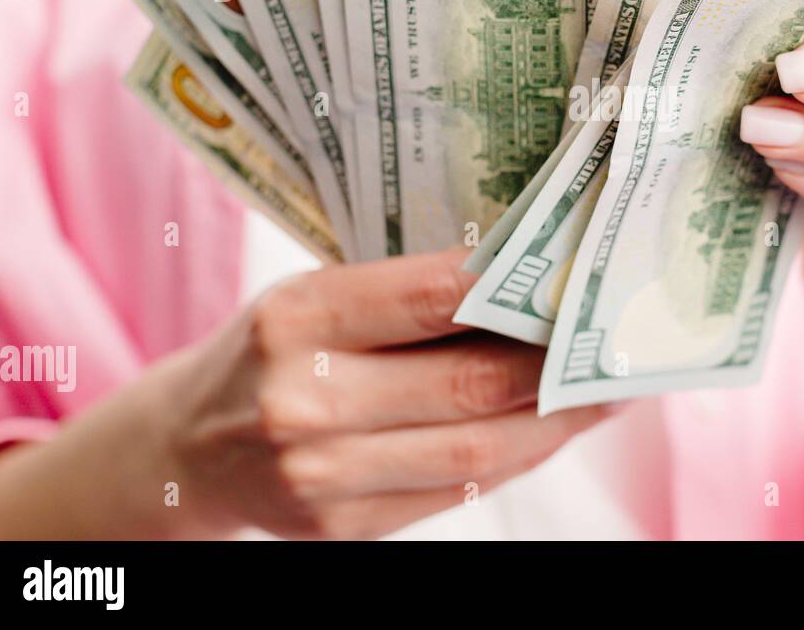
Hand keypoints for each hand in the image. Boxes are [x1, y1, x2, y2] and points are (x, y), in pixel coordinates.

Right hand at [0, 250, 605, 538]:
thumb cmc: (268, 352)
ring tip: (607, 391)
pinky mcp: (342, 528)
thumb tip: (526, 284)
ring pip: (477, 450)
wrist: (186, 449)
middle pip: (470, 384)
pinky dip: (517, 458)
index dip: (519, 288)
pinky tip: (554, 429)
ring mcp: (321, 476)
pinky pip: (456, 490)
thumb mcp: (313, 297)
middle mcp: (304, 401)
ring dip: (558, 421)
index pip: (433, 295)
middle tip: (617, 342)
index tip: (581, 275)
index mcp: (297, 320)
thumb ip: (403, 295)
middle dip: (559, 364)